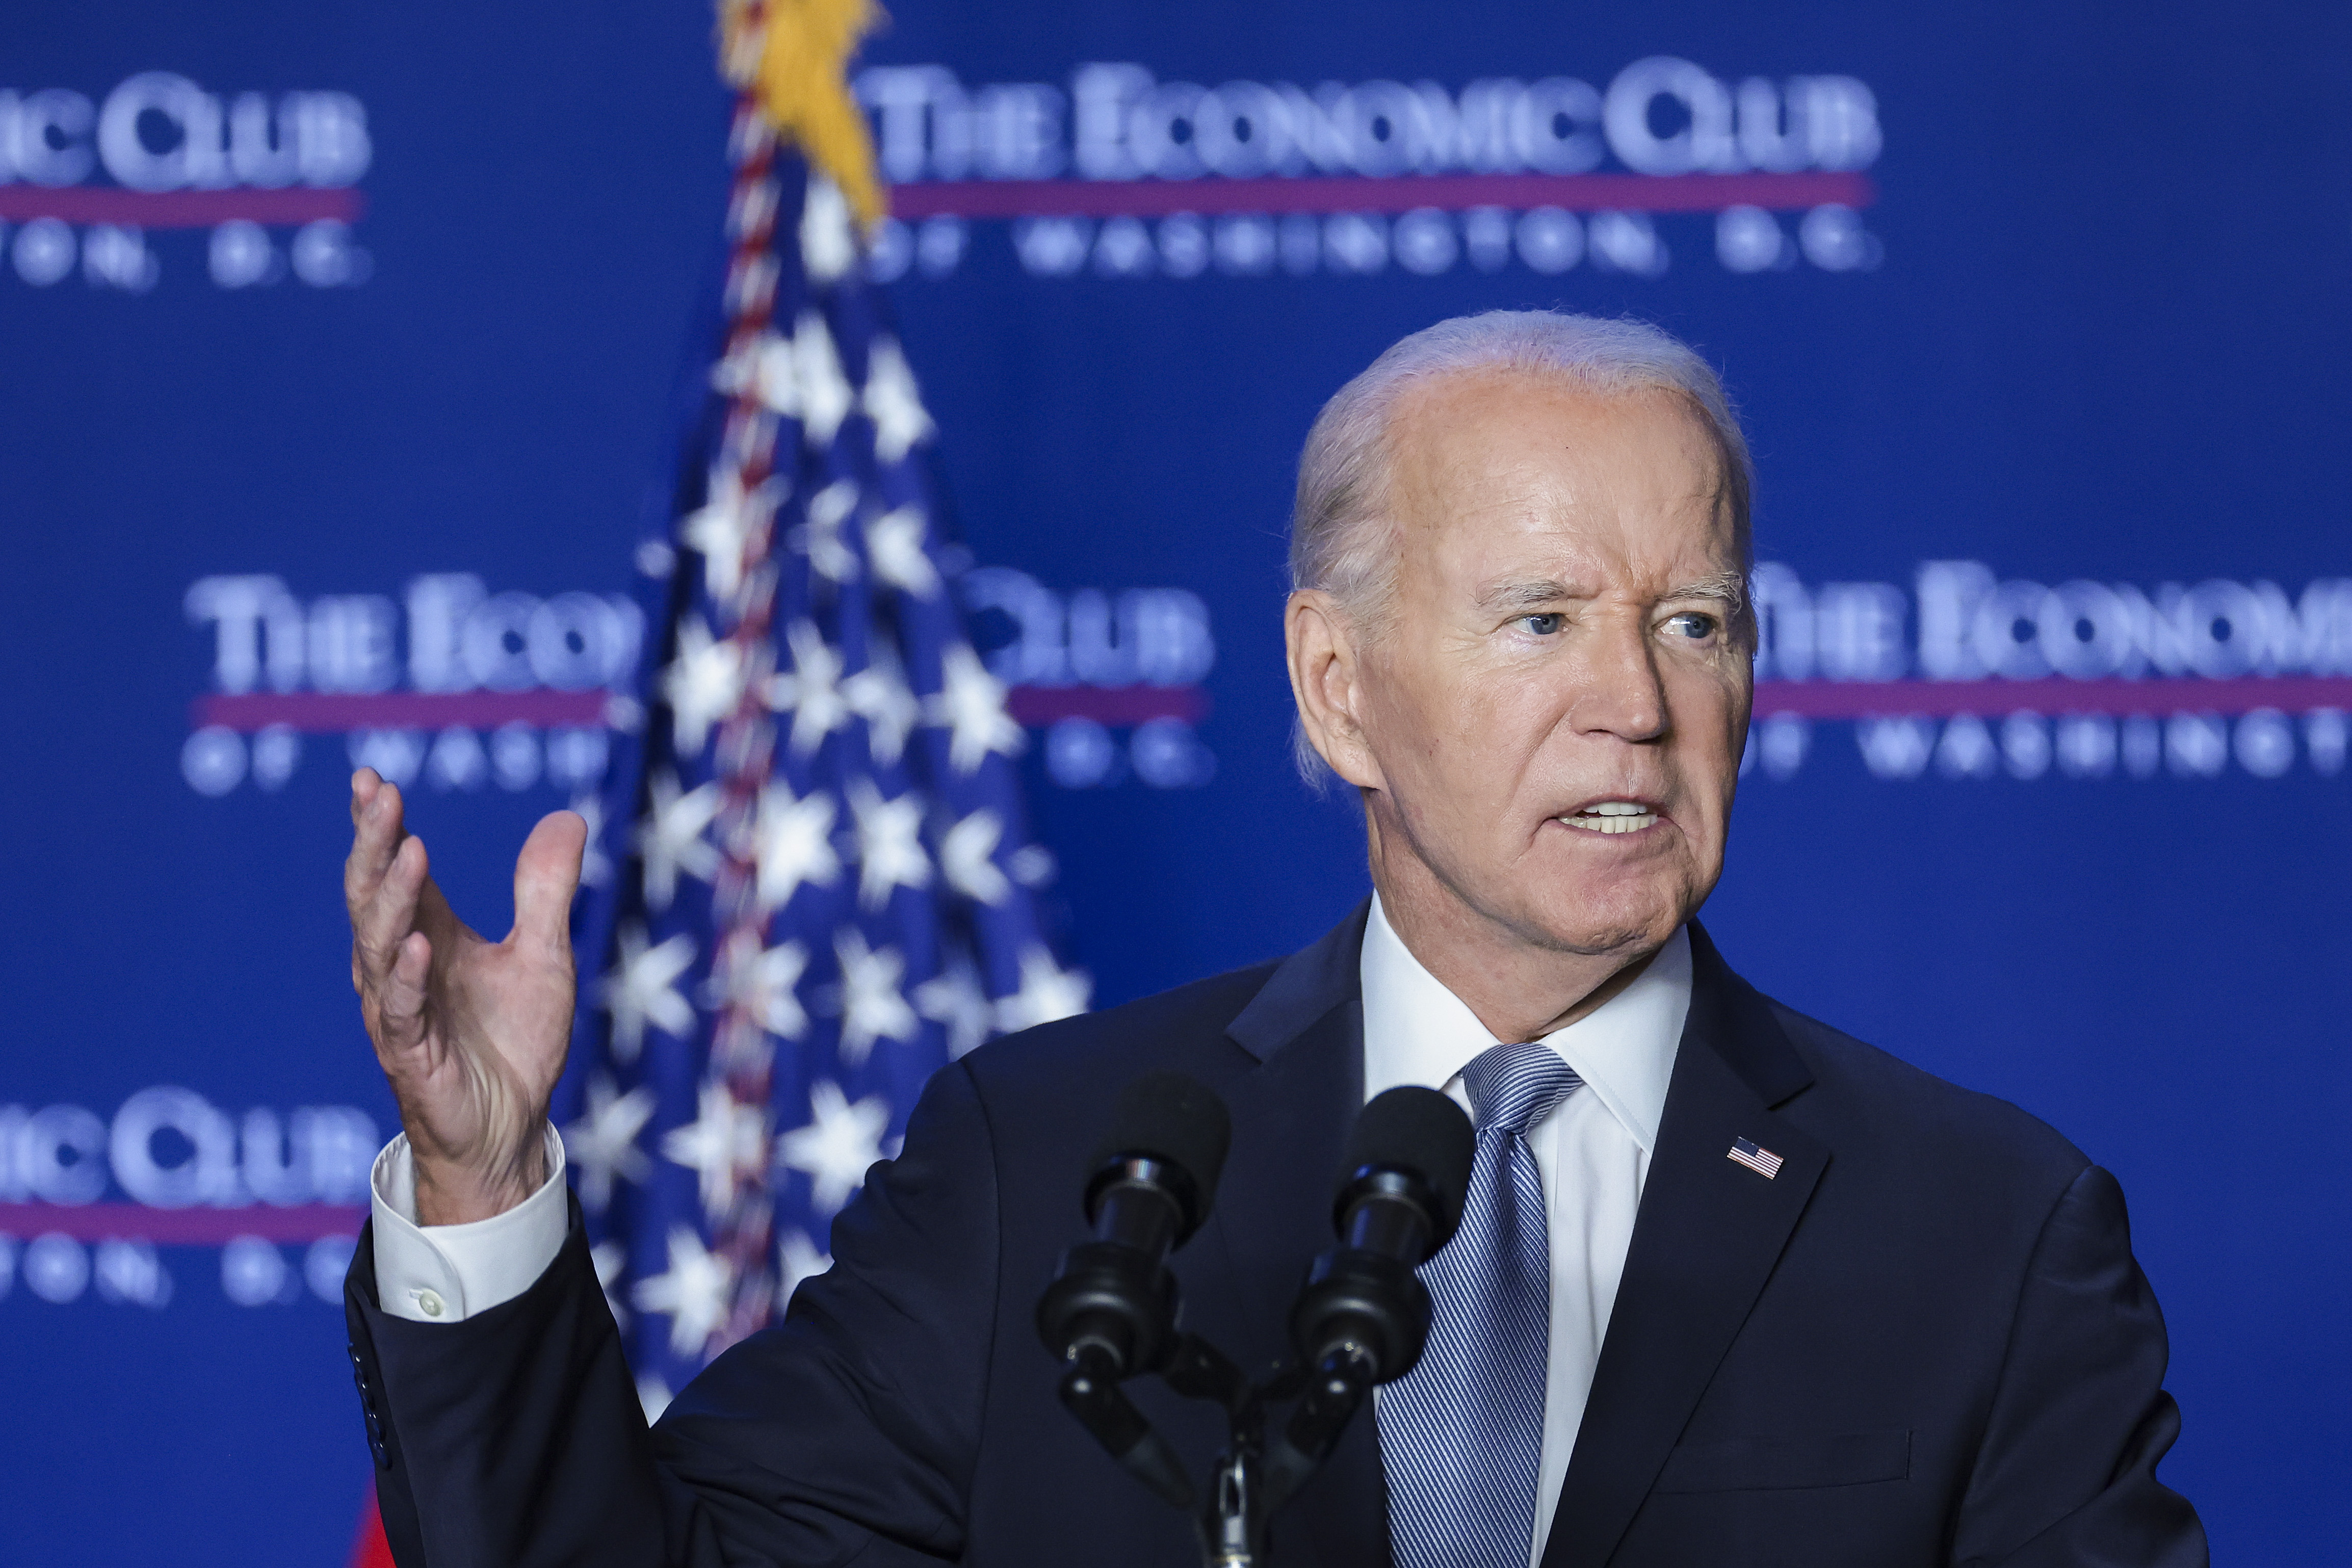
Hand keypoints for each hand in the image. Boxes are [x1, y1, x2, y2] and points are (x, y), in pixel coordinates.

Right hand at [345, 769, 586, 1225]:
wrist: (510, 1129)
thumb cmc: (514, 1044)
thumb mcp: (543, 955)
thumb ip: (546, 890)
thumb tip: (568, 817)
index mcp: (427, 935)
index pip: (393, 870)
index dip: (379, 826)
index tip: (371, 778)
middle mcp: (401, 966)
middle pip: (374, 895)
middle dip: (373, 844)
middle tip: (378, 795)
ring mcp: (400, 1010)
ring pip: (378, 945)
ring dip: (392, 898)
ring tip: (407, 849)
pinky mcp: (411, 1054)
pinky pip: (402, 1010)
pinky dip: (408, 975)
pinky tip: (419, 943)